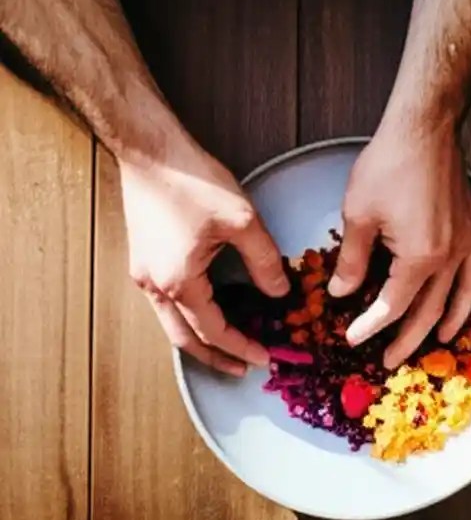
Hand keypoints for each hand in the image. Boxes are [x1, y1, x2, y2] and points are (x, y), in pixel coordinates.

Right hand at [120, 144, 289, 374]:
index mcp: (179, 281)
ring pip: (170, 324)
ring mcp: (143, 273)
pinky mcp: (142, 260)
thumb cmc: (192, 181)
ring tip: (226, 347)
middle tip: (243, 368)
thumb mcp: (243, 222)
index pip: (213, 331)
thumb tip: (279, 292)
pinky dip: (186, 317)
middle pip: (184, 339)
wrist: (151, 151)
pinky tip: (206, 311)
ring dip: (198, 340)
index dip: (241, 347)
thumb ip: (265, 262)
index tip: (264, 358)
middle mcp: (154, 285)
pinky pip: (165, 303)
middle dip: (215, 358)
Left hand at [329, 121, 470, 368]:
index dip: (372, 326)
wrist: (425, 131)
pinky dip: (470, 292)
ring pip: (462, 296)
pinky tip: (463, 297)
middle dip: (408, 339)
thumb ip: (353, 261)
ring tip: (437, 340)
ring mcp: (468, 243)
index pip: (395, 305)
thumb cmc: (389, 166)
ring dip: (448, 322)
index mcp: (421, 257)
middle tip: (390, 359)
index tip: (353, 340)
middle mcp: (451, 256)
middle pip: (430, 310)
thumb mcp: (358, 215)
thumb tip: (342, 291)